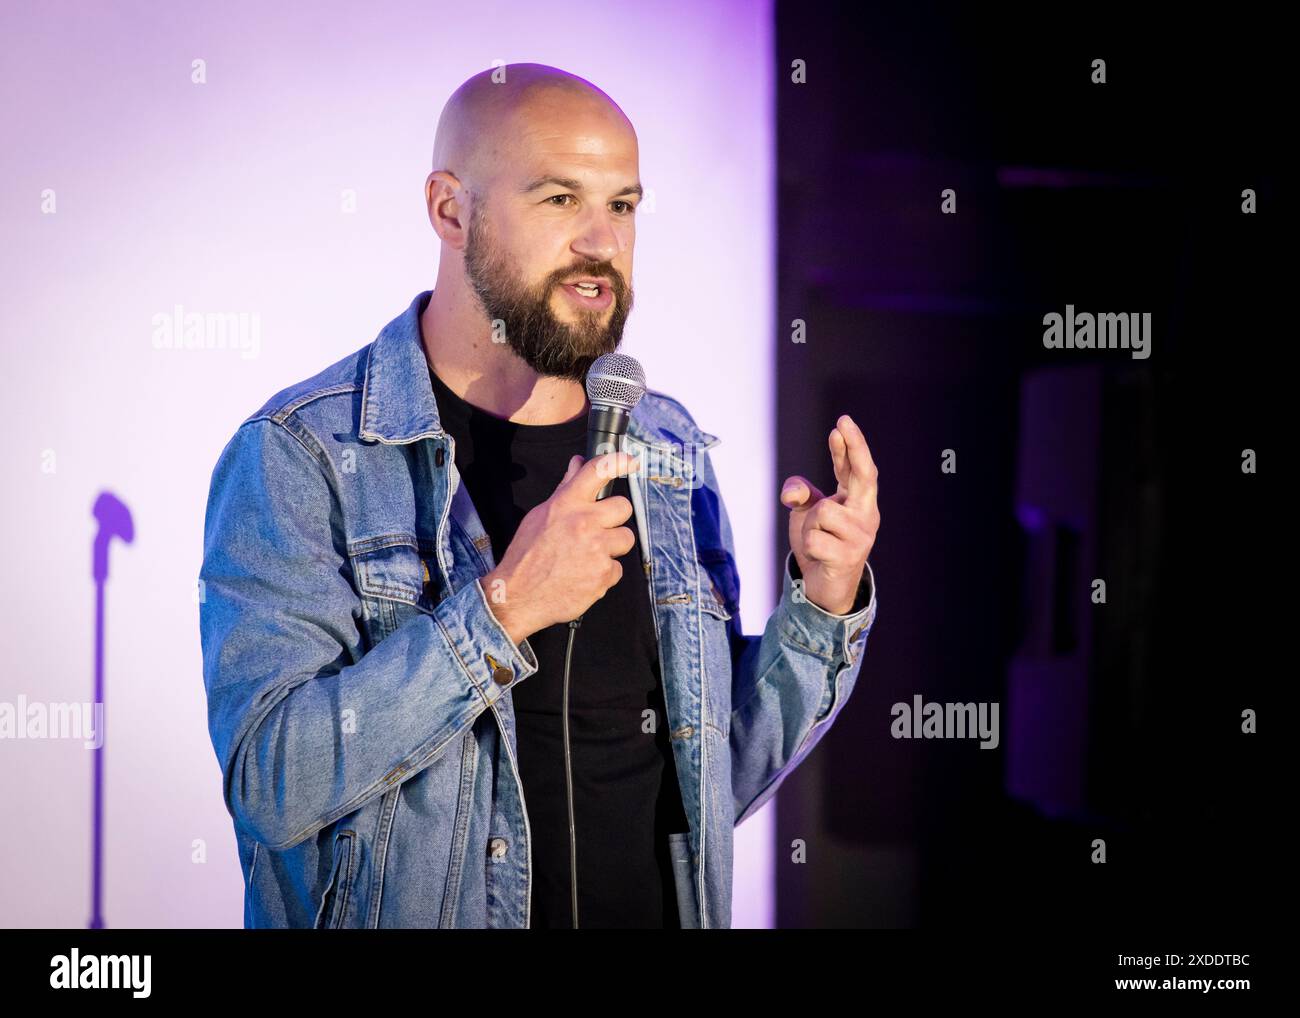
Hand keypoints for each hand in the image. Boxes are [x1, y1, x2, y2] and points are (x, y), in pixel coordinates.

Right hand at [480, 451, 639, 643]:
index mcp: (566, 504)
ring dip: (612, 547)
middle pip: (624, 507)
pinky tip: (584, 575)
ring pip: (625, 538)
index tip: (630, 462)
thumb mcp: (540, 515)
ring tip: (588, 556)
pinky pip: (618, 568)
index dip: (618, 462)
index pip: (597, 471)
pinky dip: (604, 573)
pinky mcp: (604, 574)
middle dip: (614, 518)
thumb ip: (565, 489)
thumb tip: (577, 464)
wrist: (517, 596)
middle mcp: (584, 523)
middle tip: (598, 529)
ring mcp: (597, 549)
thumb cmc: (526, 556)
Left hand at [780, 414, 879, 614]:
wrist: (824, 588)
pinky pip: (813, 538)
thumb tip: (793, 492)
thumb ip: (800, 493)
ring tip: (819, 540)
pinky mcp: (848, 557)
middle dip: (854, 448)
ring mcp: (861, 537)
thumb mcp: (805, 513)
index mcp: (858, 502)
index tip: (841, 422)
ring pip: (823, 511)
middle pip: (865, 475)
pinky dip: (807, 545)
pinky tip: (819, 556)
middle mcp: (867, 515)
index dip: (849, 446)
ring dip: (810, 524)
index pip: (855, 468)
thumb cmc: (819, 544)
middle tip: (842, 422)